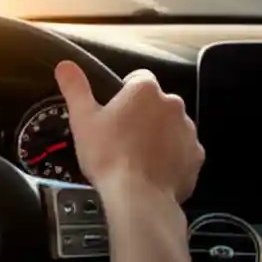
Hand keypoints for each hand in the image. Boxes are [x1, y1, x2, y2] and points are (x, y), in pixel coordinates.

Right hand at [55, 61, 203, 202]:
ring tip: (138, 158)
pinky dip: (172, 159)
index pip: (138, 78)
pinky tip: (154, 173)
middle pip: (156, 104)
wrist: (138, 197)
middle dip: (143, 116)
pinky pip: (183, 152)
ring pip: (171, 127)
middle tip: (123, 138)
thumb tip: (65, 64)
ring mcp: (189, 131)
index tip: (114, 113)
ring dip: (158, 136)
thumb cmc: (107, 155)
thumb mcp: (83, 120)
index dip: (125, 93)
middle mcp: (173, 104)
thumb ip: (76, 89)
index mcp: (146, 90)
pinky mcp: (196, 156)